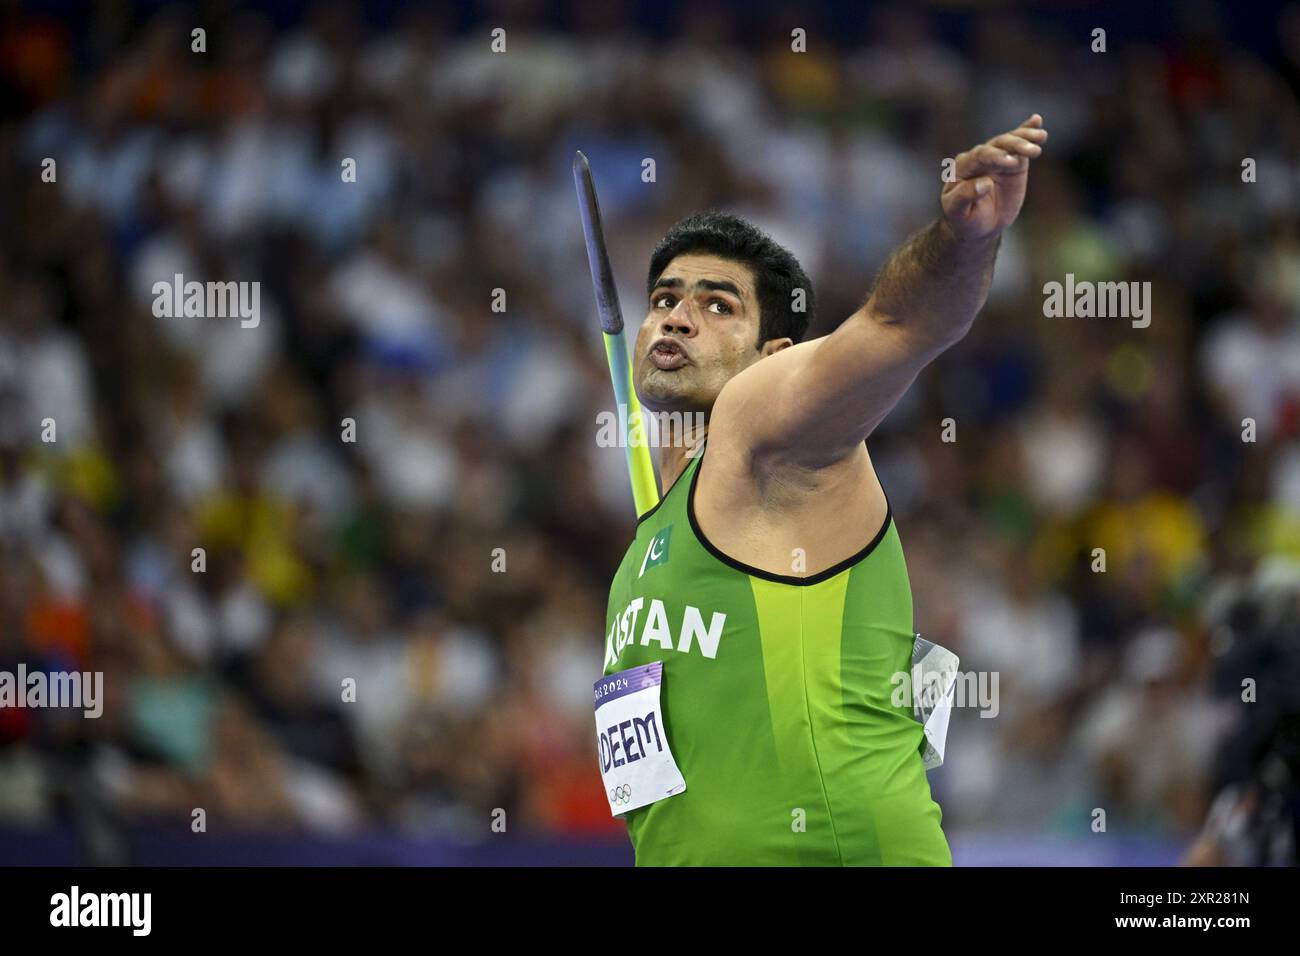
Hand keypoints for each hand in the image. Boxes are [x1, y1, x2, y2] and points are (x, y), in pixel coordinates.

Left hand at [941, 114, 1047, 242]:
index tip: (1011, 163)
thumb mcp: (957, 212)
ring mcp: (996, 158)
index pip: (980, 155)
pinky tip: (1037, 120)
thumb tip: (984, 183)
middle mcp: (979, 158)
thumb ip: (965, 196)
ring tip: (1041, 137)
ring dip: (1025, 138)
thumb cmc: (964, 219)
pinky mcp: (1012, 163)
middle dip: (1015, 145)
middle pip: (997, 145)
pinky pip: (1019, 146)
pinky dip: (1027, 131)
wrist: (978, 227)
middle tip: (1031, 151)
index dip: (996, 156)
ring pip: (1010, 142)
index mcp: (962, 167)